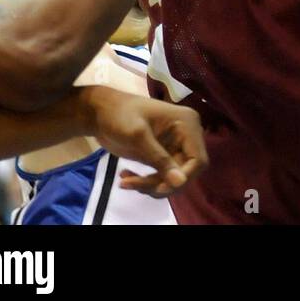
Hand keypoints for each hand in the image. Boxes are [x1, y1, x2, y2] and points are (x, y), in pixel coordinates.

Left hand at [82, 86, 207, 196]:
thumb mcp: (138, 136)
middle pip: (185, 172)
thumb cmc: (120, 116)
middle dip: (162, 183)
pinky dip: (144, 182)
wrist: (101, 113)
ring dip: (150, 185)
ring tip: (125, 182)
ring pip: (172, 178)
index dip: (183, 177)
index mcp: (187, 124)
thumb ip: (160, 159)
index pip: (198, 160)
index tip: (159, 188)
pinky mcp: (162, 155)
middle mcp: (185, 136)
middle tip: (135, 185)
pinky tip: (125, 177)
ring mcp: (174, 146)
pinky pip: (161, 177)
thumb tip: (180, 183)